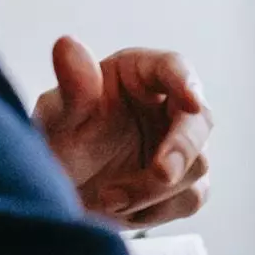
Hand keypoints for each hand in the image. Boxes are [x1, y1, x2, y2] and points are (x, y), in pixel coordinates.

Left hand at [32, 36, 212, 227]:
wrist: (55, 196)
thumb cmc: (56, 145)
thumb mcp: (56, 118)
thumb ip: (71, 87)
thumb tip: (67, 45)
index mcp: (138, 74)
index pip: (173, 67)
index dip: (186, 82)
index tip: (190, 100)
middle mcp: (166, 105)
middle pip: (200, 120)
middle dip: (182, 150)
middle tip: (160, 172)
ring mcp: (178, 145)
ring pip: (198, 164)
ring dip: (154, 189)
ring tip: (108, 199)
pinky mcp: (182, 183)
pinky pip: (189, 197)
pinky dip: (155, 210)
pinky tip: (123, 209)